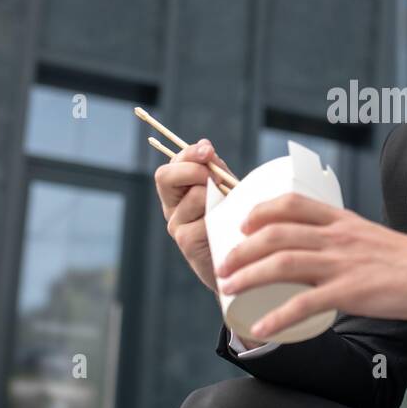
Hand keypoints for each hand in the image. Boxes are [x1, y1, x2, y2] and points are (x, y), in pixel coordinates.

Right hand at [153, 138, 236, 294]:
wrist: (241, 261)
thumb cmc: (233, 220)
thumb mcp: (225, 188)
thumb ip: (214, 167)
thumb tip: (205, 146)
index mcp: (178, 191)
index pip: (171, 165)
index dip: (188, 154)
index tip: (208, 151)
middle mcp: (171, 207)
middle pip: (165, 176)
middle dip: (193, 169)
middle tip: (216, 178)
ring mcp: (175, 225)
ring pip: (194, 195)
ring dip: (217, 196)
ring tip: (229, 209)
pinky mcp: (186, 242)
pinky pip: (204, 217)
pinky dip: (221, 217)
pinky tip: (227, 226)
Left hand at [212, 193, 406, 337]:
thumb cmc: (406, 261)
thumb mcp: (367, 237)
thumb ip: (340, 242)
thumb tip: (311, 256)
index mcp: (341, 220)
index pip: (292, 203)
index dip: (260, 211)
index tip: (242, 225)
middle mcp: (337, 236)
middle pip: (276, 233)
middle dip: (242, 249)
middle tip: (223, 266)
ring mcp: (343, 263)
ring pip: (283, 262)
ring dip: (248, 275)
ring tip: (228, 289)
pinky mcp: (351, 292)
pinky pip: (305, 303)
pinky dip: (277, 316)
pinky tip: (260, 327)